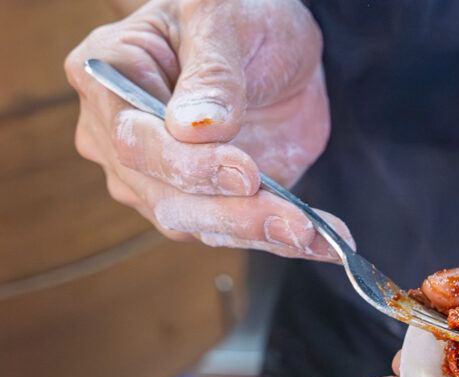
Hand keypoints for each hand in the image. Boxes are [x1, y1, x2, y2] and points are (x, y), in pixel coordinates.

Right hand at [65, 0, 350, 256]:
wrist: (275, 43)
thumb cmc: (237, 12)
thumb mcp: (224, 19)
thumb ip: (211, 74)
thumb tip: (195, 130)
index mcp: (107, 79)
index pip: (135, 142)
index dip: (189, 166)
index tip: (244, 172)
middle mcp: (122, 140)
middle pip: (167, 199)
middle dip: (235, 214)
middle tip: (295, 222)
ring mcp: (161, 180)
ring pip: (202, 226)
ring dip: (263, 234)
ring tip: (314, 234)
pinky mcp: (208, 203)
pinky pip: (241, 232)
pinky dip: (285, 240)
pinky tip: (324, 244)